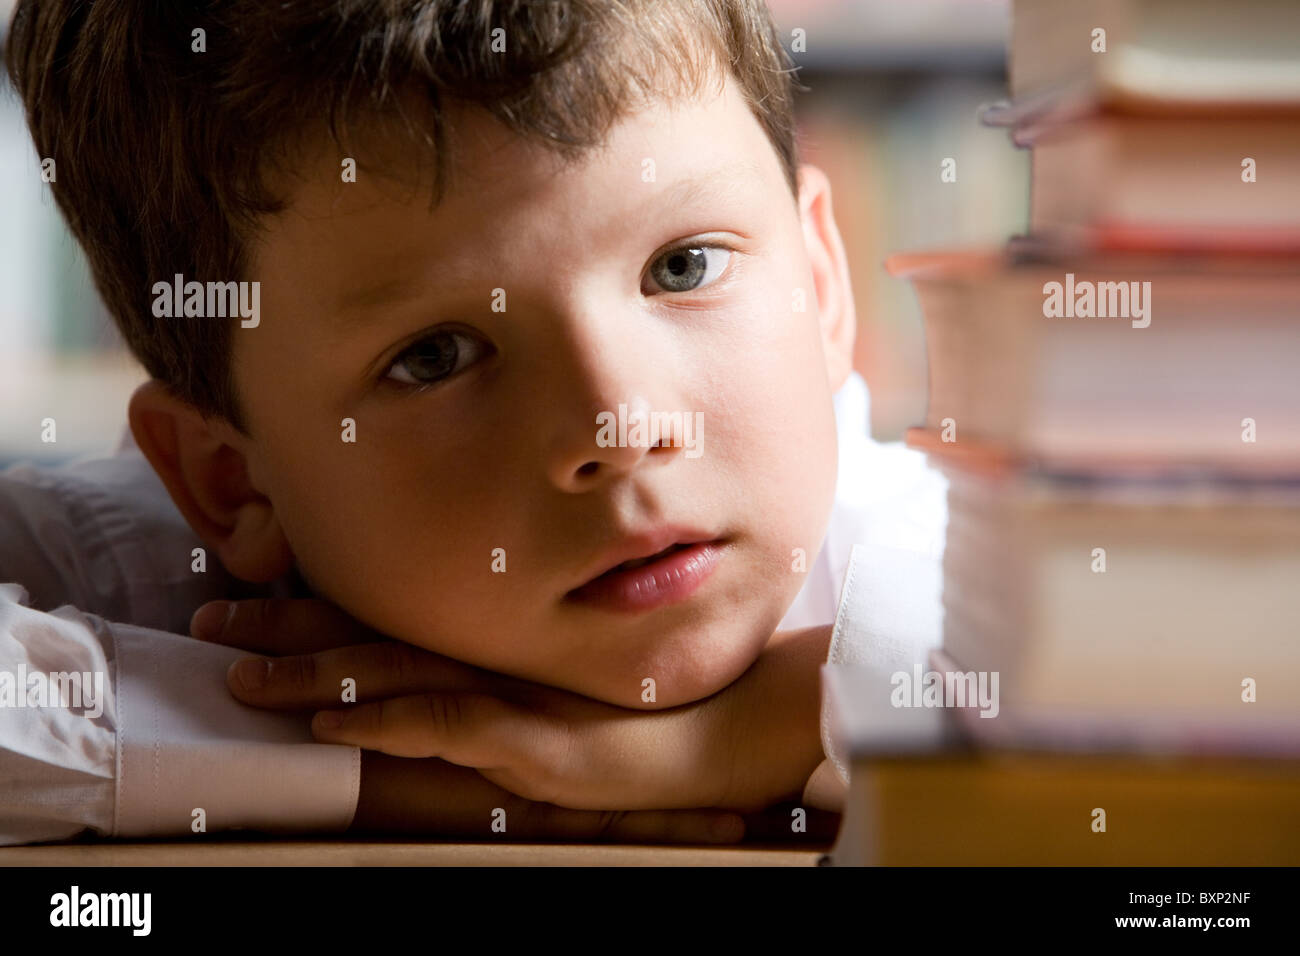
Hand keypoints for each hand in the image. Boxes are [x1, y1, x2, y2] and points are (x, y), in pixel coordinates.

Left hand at [192, 598, 832, 813]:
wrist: (715, 733)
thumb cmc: (640, 714)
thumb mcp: (562, 690)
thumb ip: (503, 681)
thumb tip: (428, 686)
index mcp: (488, 644)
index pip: (384, 619)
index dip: (313, 611)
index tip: (248, 600)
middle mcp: (486, 657)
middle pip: (368, 636)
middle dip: (283, 630)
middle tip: (209, 619)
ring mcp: (504, 694)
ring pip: (390, 675)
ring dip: (311, 676)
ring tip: (241, 676)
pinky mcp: (527, 738)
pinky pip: (445, 723)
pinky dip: (386, 723)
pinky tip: (337, 724)